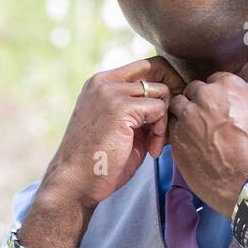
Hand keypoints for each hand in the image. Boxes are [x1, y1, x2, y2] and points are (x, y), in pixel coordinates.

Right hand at [41, 56, 185, 209]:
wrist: (76, 182)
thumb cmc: (99, 162)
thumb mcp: (120, 127)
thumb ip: (139, 111)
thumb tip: (169, 103)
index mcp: (101, 84)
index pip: (145, 65)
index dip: (165, 83)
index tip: (167, 111)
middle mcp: (104, 82)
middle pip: (157, 68)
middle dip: (172, 95)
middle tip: (168, 123)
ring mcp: (111, 93)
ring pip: (161, 91)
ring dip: (165, 120)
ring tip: (154, 144)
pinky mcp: (120, 108)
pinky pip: (159, 109)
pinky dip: (161, 131)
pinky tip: (152, 150)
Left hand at [167, 72, 247, 216]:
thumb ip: (238, 107)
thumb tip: (232, 110)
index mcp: (230, 87)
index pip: (213, 80)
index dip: (215, 95)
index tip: (218, 106)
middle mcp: (206, 96)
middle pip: (193, 90)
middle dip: (198, 103)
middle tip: (206, 121)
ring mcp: (188, 116)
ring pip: (178, 106)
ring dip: (184, 116)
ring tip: (196, 133)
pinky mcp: (177, 138)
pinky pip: (173, 129)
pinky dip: (179, 135)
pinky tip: (193, 148)